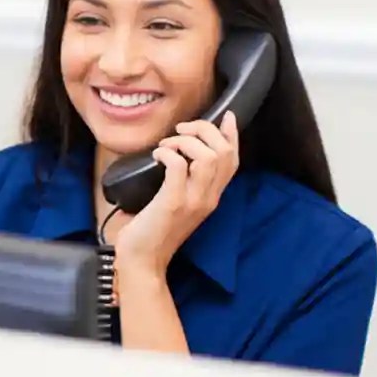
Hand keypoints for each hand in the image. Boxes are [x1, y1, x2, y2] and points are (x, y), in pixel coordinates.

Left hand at [113, 111, 240, 277]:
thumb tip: (176, 152)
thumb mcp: (177, 201)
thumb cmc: (153, 228)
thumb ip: (184, 181)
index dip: (232, 135)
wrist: (143, 259)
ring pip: (208, 157)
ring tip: (167, 144)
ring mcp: (193, 201)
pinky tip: (156, 155)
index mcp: (212, 196)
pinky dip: (167, 153)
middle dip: (204, 130)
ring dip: (185, 141)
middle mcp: (208, 198)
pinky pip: (179, 166)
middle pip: (224, 152)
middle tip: (180, 130)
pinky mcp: (172, 203)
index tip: (225, 116)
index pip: (233, 161)